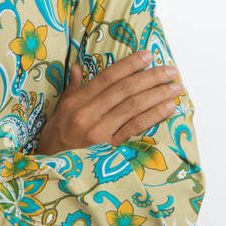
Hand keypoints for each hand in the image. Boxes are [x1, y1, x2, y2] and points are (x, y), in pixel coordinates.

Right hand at [36, 50, 183, 153]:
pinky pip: (135, 128)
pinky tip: (168, 108)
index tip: (148, 55)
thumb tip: (76, 67)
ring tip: (175, 88)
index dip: (129, 64)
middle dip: (150, 77)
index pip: (108, 77)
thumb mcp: (60, 111)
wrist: (50, 170)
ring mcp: (99, 131)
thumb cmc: (57, 140)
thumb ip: (73, 88)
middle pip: (125, 89)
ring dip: (157, 95)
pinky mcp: (109, 148)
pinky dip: (154, 115)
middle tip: (170, 70)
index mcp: (77, 101)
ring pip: (133, 106)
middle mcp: (88, 113)